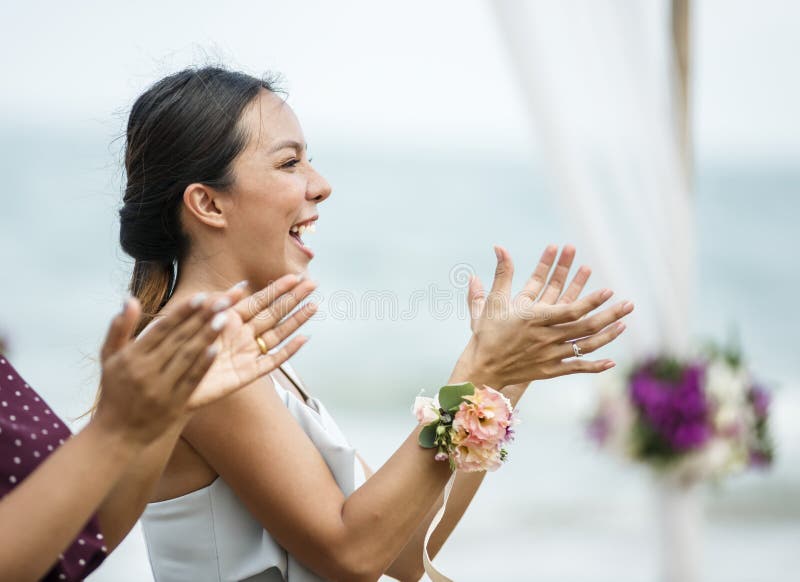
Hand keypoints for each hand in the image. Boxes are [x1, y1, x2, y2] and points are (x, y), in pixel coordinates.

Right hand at [95, 290, 234, 445]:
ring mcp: (160, 389)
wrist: (118, 434)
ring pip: (187, 358)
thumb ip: (120, 328)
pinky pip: (192, 381)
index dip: (182, 312)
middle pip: (178, 340)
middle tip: (223, 301)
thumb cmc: (115, 390)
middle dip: (202, 318)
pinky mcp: (174, 405)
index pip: (161, 329)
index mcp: (131, 358)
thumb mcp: (109, 358)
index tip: (201, 296)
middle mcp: (145, 372)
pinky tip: (217, 349)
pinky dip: (204, 364)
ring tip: (224, 319)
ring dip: (207, 337)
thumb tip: (130, 299)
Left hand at [187, 274, 316, 409]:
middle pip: (273, 313)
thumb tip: (242, 287)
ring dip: (296, 320)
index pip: (259, 300)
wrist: (167, 383)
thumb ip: (217, 305)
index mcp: (228, 320)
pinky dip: (288, 351)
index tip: (294, 276)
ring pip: (277, 334)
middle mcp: (241, 335)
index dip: (277, 289)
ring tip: (313, 306)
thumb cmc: (175, 350)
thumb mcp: (193, 321)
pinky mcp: (247, 374)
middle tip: (312, 284)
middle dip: (292, 299)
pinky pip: (272, 361)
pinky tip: (303, 339)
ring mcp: (246, 354)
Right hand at [454, 244, 633, 386]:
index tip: (608, 291)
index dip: (590, 301)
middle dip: (609, 313)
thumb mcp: (491, 302)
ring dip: (607, 335)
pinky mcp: (550, 370)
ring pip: (585, 346)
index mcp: (533, 320)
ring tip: (624, 323)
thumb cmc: (486, 333)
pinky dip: (595, 366)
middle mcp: (545, 337)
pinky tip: (611, 362)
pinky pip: (576, 367)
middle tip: (629, 303)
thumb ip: (501, 274)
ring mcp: (550, 355)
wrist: (482, 368)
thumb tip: (499, 246)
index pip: (570, 310)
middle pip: (585, 326)